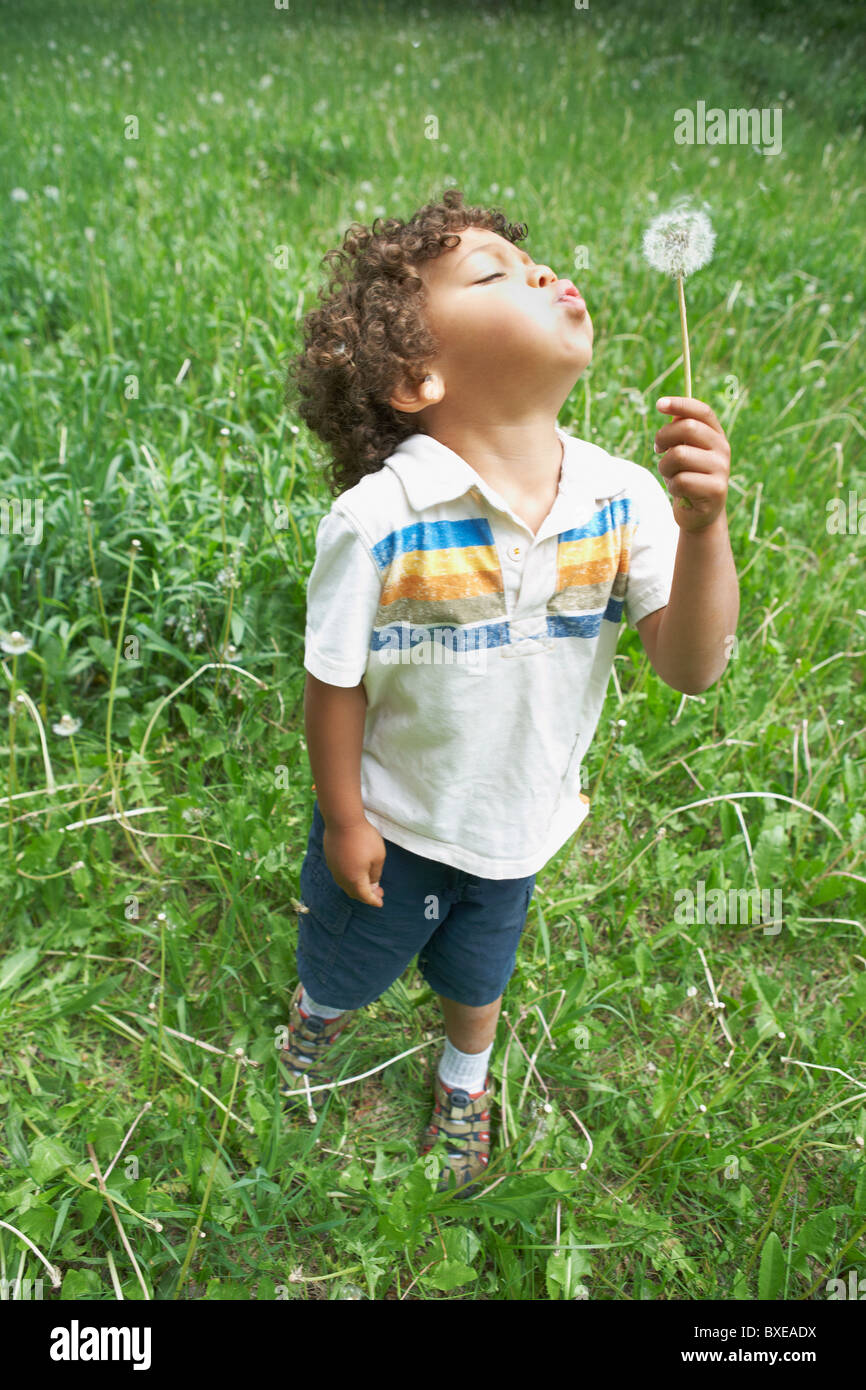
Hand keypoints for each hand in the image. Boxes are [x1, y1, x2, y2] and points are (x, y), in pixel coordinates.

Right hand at [323, 819, 385, 907]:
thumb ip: (376, 873)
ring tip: (367, 883)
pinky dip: (350, 878)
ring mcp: (334, 868)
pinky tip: (356, 872)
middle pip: (354, 893)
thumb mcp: (378, 856)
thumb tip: (373, 883)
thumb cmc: (364, 838)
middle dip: (366, 895)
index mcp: (355, 880)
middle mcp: (342, 878)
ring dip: (357, 887)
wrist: (342, 820)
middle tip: (377, 893)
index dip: (374, 901)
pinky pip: (341, 875)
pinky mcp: (330, 859)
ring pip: (346, 885)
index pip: (365, 896)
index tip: (380, 903)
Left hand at [654, 396, 730, 531]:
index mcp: (716, 435)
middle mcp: (723, 449)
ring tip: (670, 475)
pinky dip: (672, 486)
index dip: (681, 404)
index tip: (659, 404)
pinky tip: (679, 491)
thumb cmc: (687, 478)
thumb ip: (680, 431)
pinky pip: (681, 481)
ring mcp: (721, 470)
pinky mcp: (716, 490)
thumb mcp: (682, 451)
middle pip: (687, 428)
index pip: (702, 412)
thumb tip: (673, 413)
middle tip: (658, 449)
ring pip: (679, 455)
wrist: (700, 514)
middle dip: (664, 437)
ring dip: (665, 467)